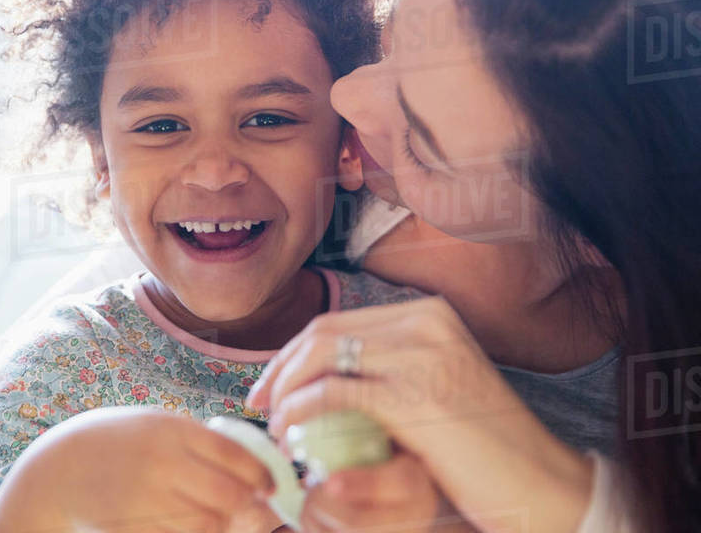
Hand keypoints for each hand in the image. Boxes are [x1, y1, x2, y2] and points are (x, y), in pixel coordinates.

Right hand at [0, 406, 274, 532]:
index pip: (235, 456)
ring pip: (210, 525)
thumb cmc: (117, 444)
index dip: (262, 476)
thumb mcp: (155, 425)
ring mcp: (146, 498)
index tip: (269, 486)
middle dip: (253, 509)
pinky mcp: (134, 528)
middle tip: (259, 513)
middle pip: (230, 496)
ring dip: (225, 527)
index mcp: (171, 429)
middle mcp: (161, 462)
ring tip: (222, 520)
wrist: (59, 471)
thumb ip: (199, 443)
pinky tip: (192, 528)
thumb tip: (254, 471)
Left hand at [246, 297, 593, 532]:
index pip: (337, 322)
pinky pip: (335, 393)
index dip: (292, 352)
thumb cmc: (482, 447)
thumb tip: (317, 375)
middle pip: (322, 332)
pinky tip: (292, 432)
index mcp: (428, 313)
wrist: (539, 483)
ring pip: (322, 355)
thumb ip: (386, 369)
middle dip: (280, 368)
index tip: (270, 384)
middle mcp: (425, 322)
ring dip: (286, 389)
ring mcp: (422, 355)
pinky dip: (301, 411)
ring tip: (274, 422)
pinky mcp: (416, 396)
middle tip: (258, 402)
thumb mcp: (433, 387)